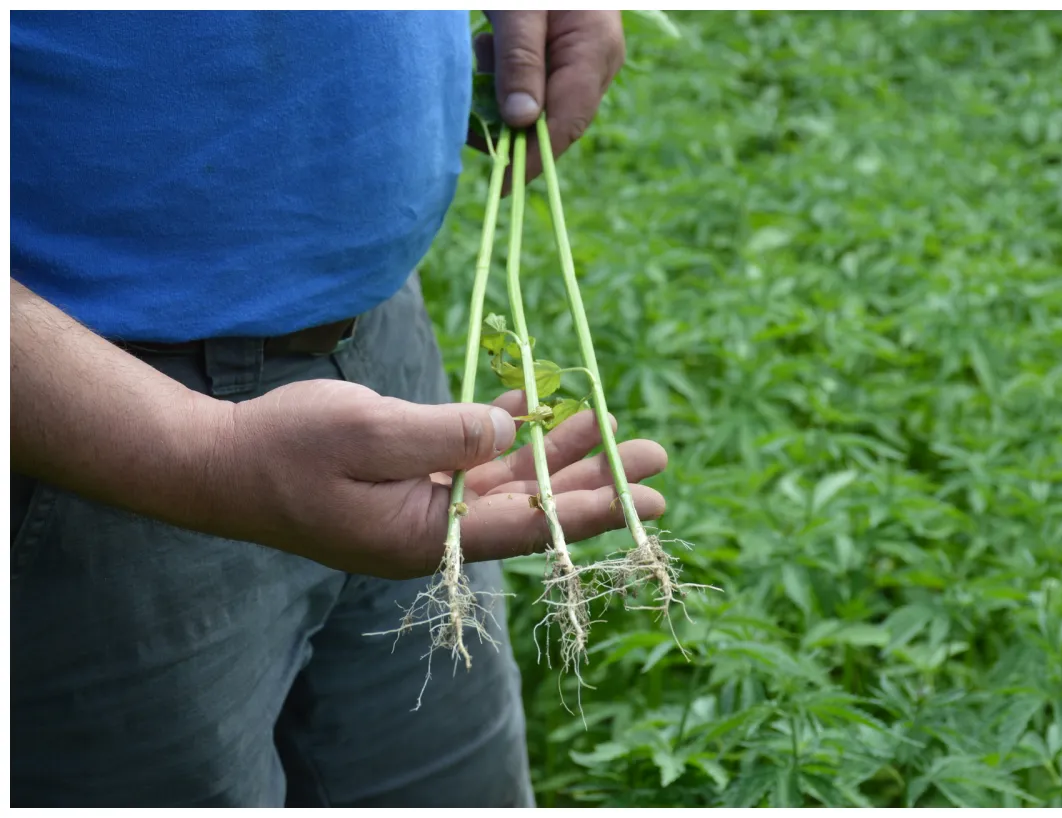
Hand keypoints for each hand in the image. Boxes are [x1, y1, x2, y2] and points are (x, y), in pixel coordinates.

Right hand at [210, 380, 665, 578]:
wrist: (216, 463)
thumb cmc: (283, 449)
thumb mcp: (368, 432)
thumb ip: (445, 433)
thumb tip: (512, 431)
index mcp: (428, 538)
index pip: (529, 527)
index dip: (593, 510)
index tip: (649, 500)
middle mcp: (435, 532)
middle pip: (533, 505)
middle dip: (594, 478)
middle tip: (655, 457)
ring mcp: (421, 509)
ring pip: (508, 481)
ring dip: (558, 452)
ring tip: (610, 422)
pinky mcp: (406, 484)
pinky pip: (470, 461)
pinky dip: (503, 433)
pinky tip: (535, 408)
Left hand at [470, 11, 624, 188]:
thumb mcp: (519, 9)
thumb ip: (519, 60)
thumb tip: (519, 122)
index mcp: (595, 49)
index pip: (568, 122)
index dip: (535, 158)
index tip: (505, 184)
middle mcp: (596, 61)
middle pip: (552, 118)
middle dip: (508, 120)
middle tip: (472, 109)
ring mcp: (583, 58)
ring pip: (538, 102)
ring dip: (500, 89)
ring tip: (486, 45)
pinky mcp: (564, 53)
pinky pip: (533, 82)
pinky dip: (504, 74)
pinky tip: (492, 42)